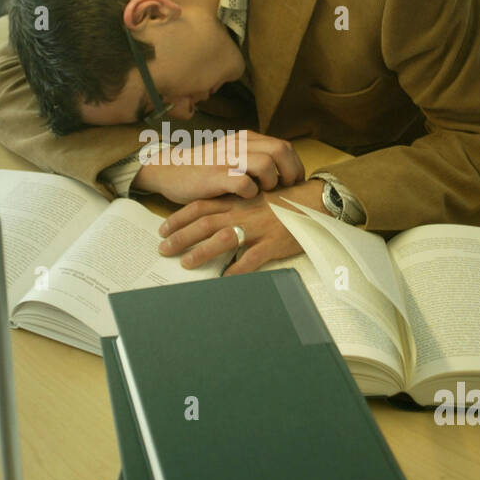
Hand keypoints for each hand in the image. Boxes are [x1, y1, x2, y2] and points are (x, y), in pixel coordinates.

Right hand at [131, 129, 304, 204]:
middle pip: (280, 151)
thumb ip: (254, 159)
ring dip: (271, 182)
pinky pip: (245, 183)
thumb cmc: (205, 169)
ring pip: (265, 164)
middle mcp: (238, 145)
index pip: (283, 146)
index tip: (293, 183)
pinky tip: (246, 199)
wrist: (170, 170)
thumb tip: (284, 174)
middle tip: (286, 189)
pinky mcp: (215, 176)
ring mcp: (226, 159)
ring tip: (265, 193)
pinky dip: (251, 193)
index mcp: (245, 139)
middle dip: (290, 173)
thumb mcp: (232, 156)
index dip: (294, 166)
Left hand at [157, 179, 325, 275]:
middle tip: (164, 249)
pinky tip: (224, 280)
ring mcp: (259, 227)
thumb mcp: (255, 199)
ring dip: (202, 251)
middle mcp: (244, 212)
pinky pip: (252, 258)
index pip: (201, 206)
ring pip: (224, 238)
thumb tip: (211, 224)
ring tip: (186, 263)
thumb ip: (235, 208)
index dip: (180, 218)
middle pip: (205, 223)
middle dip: (181, 236)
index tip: (163, 228)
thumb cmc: (285, 201)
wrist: (316, 201)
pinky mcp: (274, 243)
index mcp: (238, 201)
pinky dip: (237, 269)